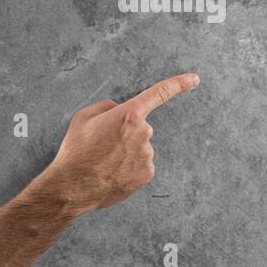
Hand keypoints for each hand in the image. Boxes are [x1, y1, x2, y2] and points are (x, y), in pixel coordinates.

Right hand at [41, 72, 200, 217]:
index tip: (194, 79)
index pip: (158, 93)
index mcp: (129, 115)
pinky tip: (112, 172)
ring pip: (140, 147)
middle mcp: (143, 133)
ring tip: (104, 161)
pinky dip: (129, 167)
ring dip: (126, 152)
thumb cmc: (76, 150)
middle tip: (103, 146)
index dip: (178, 84)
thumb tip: (119, 110)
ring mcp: (147, 155)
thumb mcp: (84, 117)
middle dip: (125, 133)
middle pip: (139, 127)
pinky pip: (141, 165)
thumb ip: (107, 107)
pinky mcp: (147, 174)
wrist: (73, 187)